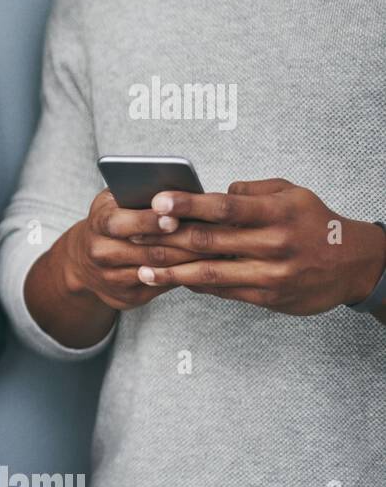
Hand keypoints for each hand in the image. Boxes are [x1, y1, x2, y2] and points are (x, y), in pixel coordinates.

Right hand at [56, 188, 216, 309]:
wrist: (83, 262)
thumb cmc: (111, 222)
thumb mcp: (115, 202)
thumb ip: (139, 197)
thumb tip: (181, 193)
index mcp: (98, 223)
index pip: (121, 223)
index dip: (149, 221)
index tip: (175, 218)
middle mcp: (100, 253)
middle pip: (147, 251)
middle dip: (182, 243)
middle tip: (213, 235)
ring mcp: (111, 278)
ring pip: (158, 271)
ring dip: (190, 261)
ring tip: (218, 249)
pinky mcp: (125, 297)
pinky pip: (160, 286)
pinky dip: (184, 276)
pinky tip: (205, 266)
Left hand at [133, 179, 385, 314]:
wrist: (353, 265)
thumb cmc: (314, 223)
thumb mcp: (292, 195)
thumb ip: (253, 191)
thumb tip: (213, 192)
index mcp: (278, 212)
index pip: (225, 206)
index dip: (188, 204)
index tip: (157, 201)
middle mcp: (274, 243)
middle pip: (210, 240)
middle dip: (167, 238)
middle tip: (133, 234)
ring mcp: (270, 273)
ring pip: (210, 272)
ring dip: (172, 270)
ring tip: (141, 267)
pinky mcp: (267, 296)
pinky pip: (222, 290)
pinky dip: (194, 284)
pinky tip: (171, 279)